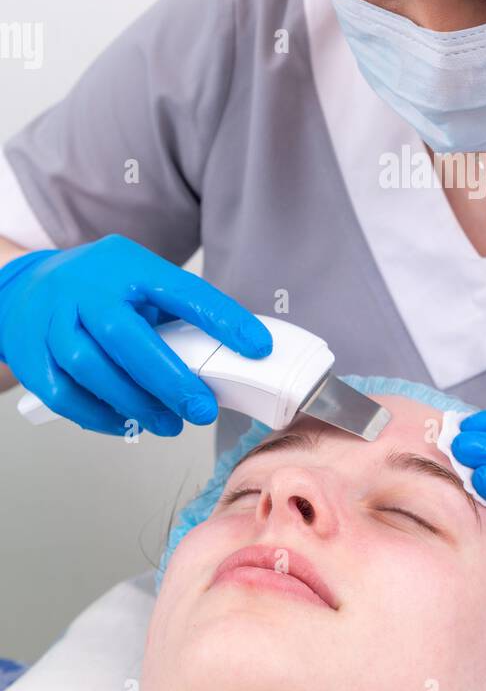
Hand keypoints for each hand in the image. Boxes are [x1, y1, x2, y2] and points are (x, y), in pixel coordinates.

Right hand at [0, 234, 271, 436]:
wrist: (23, 287)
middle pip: (126, 337)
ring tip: (168, 423)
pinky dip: (98, 416)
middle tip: (201, 409)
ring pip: (91, 368)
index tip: (256, 347)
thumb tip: (229, 353)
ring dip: (135, 403)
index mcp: (128, 266)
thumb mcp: (138, 281)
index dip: (222, 319)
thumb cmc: (97, 289)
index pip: (182, 290)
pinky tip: (127, 423)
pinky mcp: (31, 355)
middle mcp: (87, 290)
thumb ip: (174, 311)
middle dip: (169, 379)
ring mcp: (53, 321)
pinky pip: (64, 394)